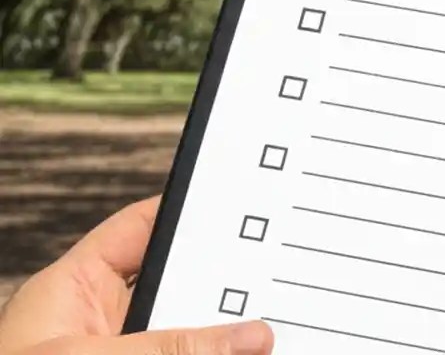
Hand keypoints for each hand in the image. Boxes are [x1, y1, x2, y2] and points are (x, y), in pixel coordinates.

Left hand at [0, 196, 272, 354]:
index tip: (243, 203)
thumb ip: (169, 347)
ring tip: (267, 338)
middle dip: (224, 292)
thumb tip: (250, 336)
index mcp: (71, 293)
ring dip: (227, 341)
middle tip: (273, 289)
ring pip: (190, 341)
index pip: (140, 231)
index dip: (189, 213)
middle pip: (179, 293)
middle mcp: (99, 329)